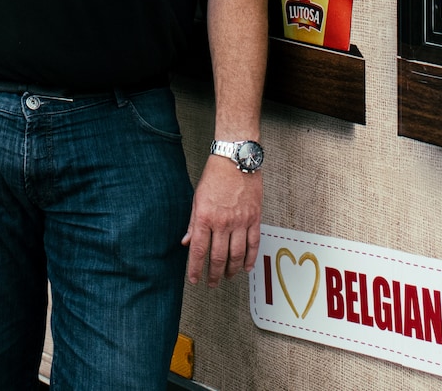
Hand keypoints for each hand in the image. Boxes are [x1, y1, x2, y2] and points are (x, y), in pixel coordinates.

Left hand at [183, 153, 261, 285]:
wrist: (236, 160)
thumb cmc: (214, 177)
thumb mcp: (197, 199)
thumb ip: (193, 223)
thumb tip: (187, 242)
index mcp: (205, 217)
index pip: (199, 250)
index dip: (196, 269)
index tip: (194, 279)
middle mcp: (223, 222)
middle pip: (218, 257)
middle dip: (213, 274)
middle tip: (211, 283)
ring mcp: (240, 221)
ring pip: (237, 254)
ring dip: (232, 270)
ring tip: (227, 276)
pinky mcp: (254, 218)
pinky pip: (254, 244)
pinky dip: (250, 258)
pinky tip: (246, 267)